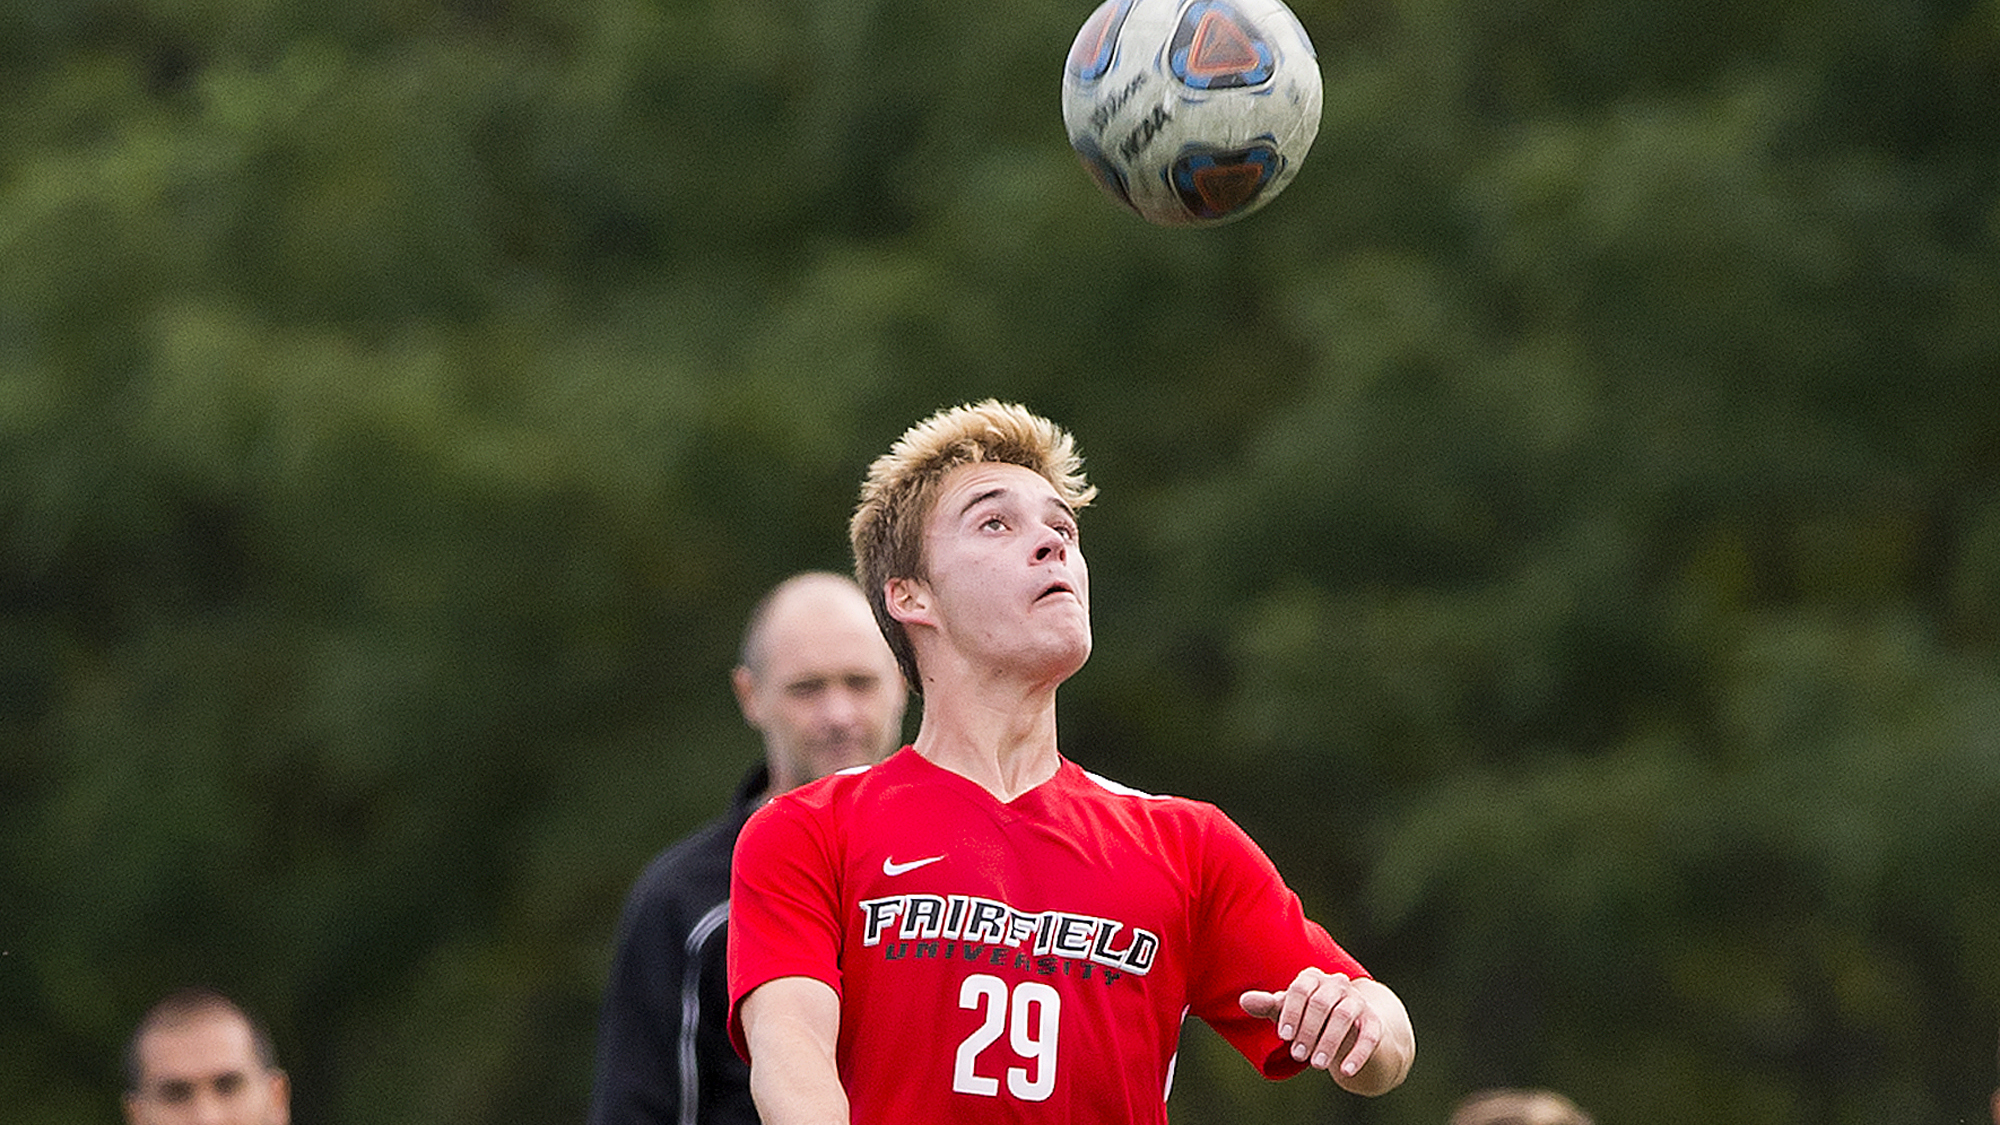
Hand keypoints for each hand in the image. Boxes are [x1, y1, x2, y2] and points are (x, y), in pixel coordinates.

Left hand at [1239, 968, 1384, 1079]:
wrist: (1349, 1030)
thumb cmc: (1310, 1018)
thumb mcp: (1289, 1013)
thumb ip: (1269, 1006)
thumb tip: (1244, 1000)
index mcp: (1313, 978)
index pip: (1301, 989)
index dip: (1291, 1012)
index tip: (1284, 1036)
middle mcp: (1337, 984)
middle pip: (1321, 1003)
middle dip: (1308, 1030)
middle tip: (1297, 1055)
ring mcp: (1358, 1001)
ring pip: (1343, 1017)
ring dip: (1328, 1042)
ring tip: (1315, 1065)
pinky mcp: (1374, 1022)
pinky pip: (1369, 1036)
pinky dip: (1357, 1054)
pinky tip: (1345, 1071)